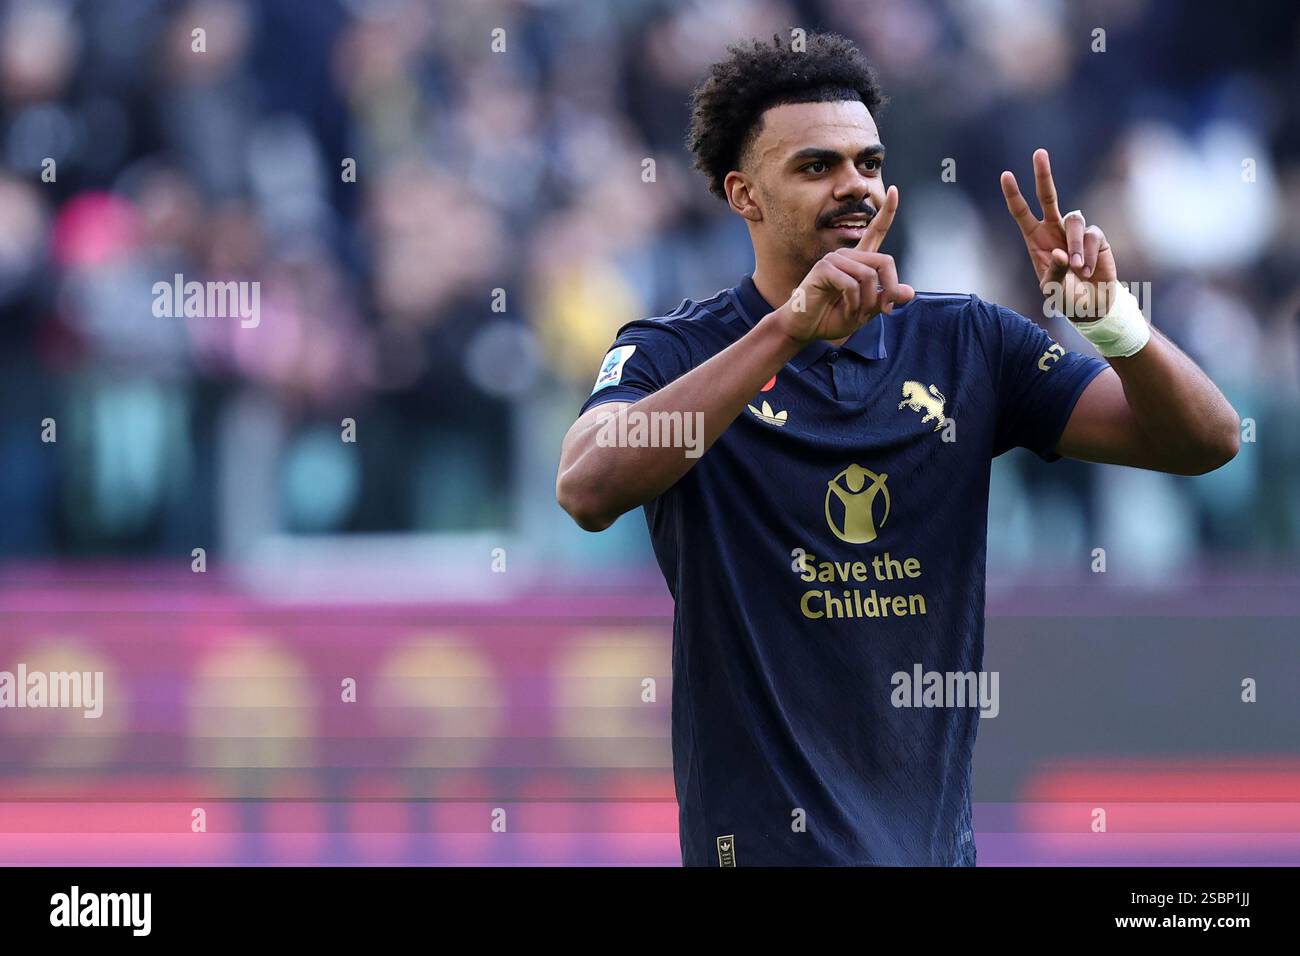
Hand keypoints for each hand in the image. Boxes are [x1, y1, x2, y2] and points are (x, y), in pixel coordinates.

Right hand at [770, 184, 915, 346]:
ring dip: (868, 301)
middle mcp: (847, 255)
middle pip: (884, 260)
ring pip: (869, 275)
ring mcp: (834, 259)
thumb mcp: (866, 310)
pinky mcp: (824, 268)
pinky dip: (854, 303)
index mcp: (858, 261)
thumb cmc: (831, 317)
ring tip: (857, 313)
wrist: (804, 328)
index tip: (895, 190)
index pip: (875, 232)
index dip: (887, 212)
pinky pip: (852, 284)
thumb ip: (885, 298)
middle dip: (889, 289)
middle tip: (885, 310)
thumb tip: (909, 292)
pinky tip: (846, 310)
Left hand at [1001, 149, 1118, 319]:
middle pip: (1048, 196)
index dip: (1014, 194)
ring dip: (1074, 246)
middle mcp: (1054, 229)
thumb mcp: (1052, 288)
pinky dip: (1087, 255)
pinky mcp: (1096, 237)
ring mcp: (1075, 231)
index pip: (1021, 212)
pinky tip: (1086, 271)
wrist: (1090, 305)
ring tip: (1077, 270)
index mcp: (1035, 239)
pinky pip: (1091, 236)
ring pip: (1074, 220)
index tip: (1005, 175)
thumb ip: (1054, 272)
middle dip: (1043, 174)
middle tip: (1039, 153)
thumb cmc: (1065, 295)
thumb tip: (1062, 254)